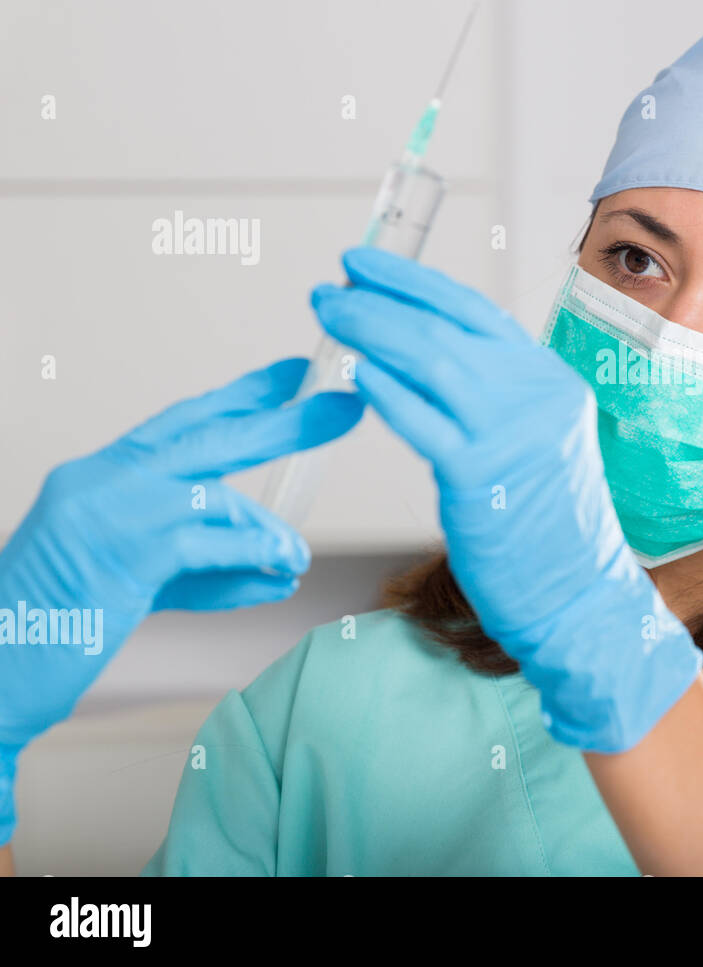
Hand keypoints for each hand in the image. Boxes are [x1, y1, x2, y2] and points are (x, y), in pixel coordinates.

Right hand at [0, 358, 363, 842]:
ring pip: (216, 498)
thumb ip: (205, 567)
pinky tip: (281, 571)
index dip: (241, 397)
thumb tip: (283, 567)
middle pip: (209, 436)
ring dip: (266, 531)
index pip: (181, 423)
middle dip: (282, 422)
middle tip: (341, 405)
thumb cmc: (56, 630)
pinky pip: (210, 543)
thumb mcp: (137, 584)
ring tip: (296, 559)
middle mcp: (99, 480)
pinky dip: (253, 556)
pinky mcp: (122, 554)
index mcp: (98, 475)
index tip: (292, 376)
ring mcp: (107, 512)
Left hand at [311, 247, 702, 752]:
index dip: (414, 283)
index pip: (475, 311)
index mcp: (550, 380)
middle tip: (331, 288)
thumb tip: (418, 352)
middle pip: (447, 329)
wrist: (580, 595)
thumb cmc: (547, 526)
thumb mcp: (534, 438)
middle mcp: (537, 397)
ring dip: (371, 332)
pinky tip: (355, 374)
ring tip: (329, 316)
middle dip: (380, 301)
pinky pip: (423, 423)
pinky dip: (387, 393)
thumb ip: (492, 394)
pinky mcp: (484, 477)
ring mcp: (513, 434)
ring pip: (431, 362)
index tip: (366, 265)